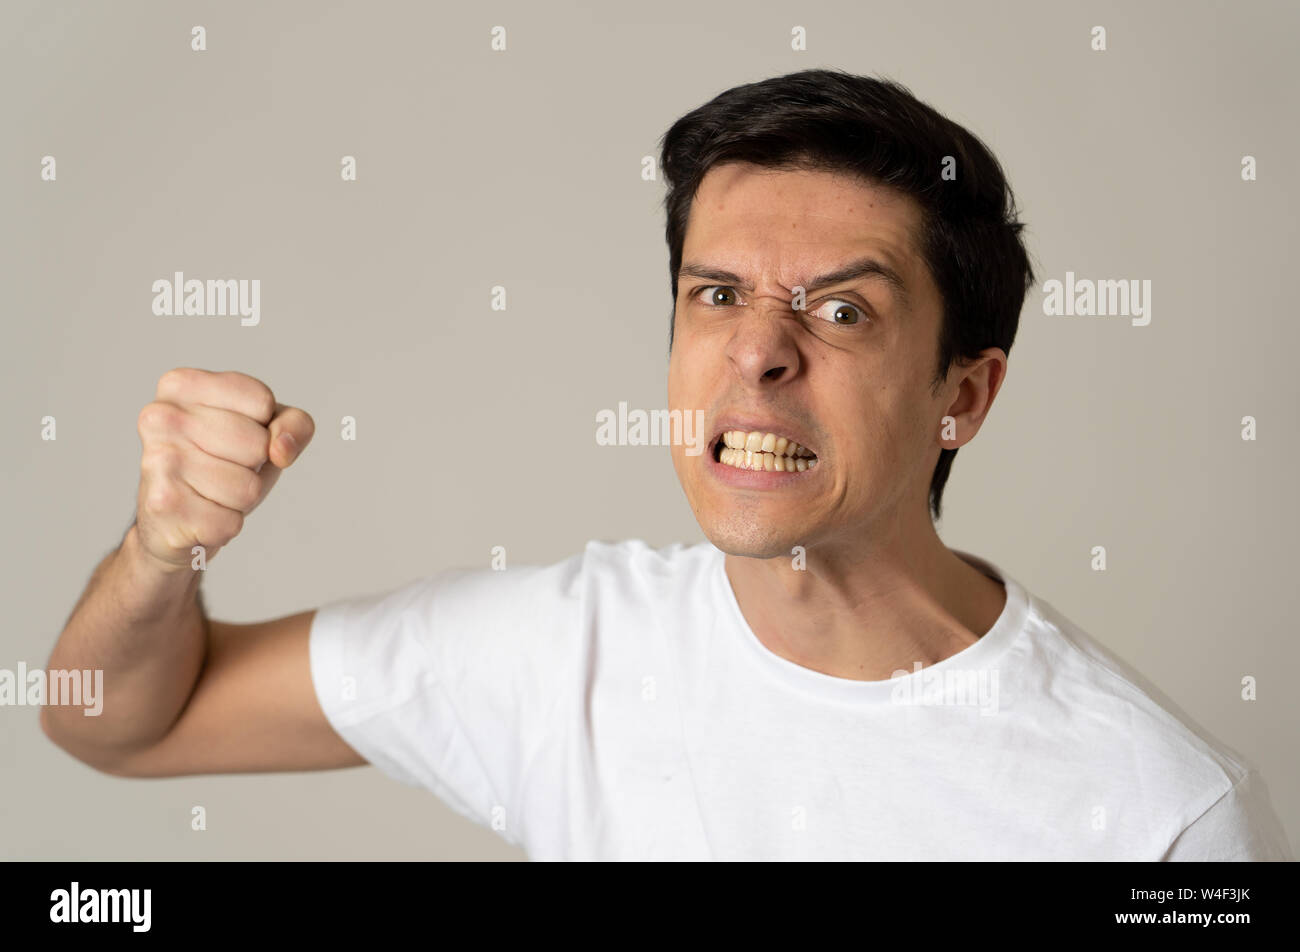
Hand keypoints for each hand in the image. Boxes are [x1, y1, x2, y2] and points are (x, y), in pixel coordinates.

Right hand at [133, 368, 314, 570]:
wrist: (168, 520)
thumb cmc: (220, 463)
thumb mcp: (265, 430)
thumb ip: (294, 424)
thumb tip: (282, 450)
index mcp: (181, 384)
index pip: (262, 401)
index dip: (264, 427)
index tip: (234, 434)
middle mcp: (161, 417)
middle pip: (258, 445)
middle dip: (253, 465)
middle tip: (222, 468)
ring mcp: (158, 460)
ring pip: (248, 488)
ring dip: (240, 499)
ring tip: (210, 491)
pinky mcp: (162, 505)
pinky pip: (231, 523)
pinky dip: (225, 525)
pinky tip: (199, 514)